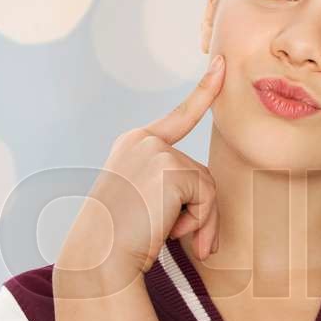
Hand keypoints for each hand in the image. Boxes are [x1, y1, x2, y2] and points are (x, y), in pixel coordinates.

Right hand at [58, 53, 225, 284]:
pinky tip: (165, 228)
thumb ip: (173, 192)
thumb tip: (211, 220)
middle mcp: (144, 140)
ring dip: (198, 220)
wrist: (99, 256)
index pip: (179, 116)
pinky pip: (208, 197)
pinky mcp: (171, 168)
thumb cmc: (118, 241)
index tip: (221, 65)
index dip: (204, 92)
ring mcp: (158, 151)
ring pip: (207, 187)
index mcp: (134, 144)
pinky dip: (198, 222)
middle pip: (200, 173)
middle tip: (169, 234)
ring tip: (161, 232)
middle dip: (199, 211)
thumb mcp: (144, 205)